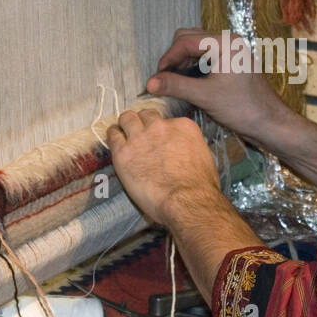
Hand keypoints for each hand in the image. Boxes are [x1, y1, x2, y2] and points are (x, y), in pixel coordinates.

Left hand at [106, 109, 222, 225]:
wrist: (186, 201)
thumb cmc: (199, 186)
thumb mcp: (204, 157)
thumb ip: (189, 147)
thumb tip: (182, 151)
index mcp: (183, 126)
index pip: (168, 120)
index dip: (163, 130)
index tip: (160, 139)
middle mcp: (161, 127)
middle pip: (146, 115)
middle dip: (143, 122)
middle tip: (140, 133)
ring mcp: (140, 137)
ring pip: (127, 118)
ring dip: (126, 125)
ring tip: (123, 132)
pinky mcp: (123, 152)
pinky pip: (112, 135)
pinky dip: (113, 136)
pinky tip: (114, 140)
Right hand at [145, 28, 292, 147]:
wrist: (270, 123)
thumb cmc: (242, 108)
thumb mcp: (205, 96)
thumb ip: (176, 86)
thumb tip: (149, 83)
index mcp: (225, 42)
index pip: (186, 41)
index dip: (168, 58)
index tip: (156, 77)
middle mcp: (228, 40)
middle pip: (189, 39)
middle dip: (174, 58)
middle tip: (165, 79)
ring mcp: (231, 51)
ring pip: (196, 48)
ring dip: (182, 63)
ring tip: (174, 83)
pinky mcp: (231, 62)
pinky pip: (205, 57)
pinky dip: (193, 67)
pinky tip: (187, 84)